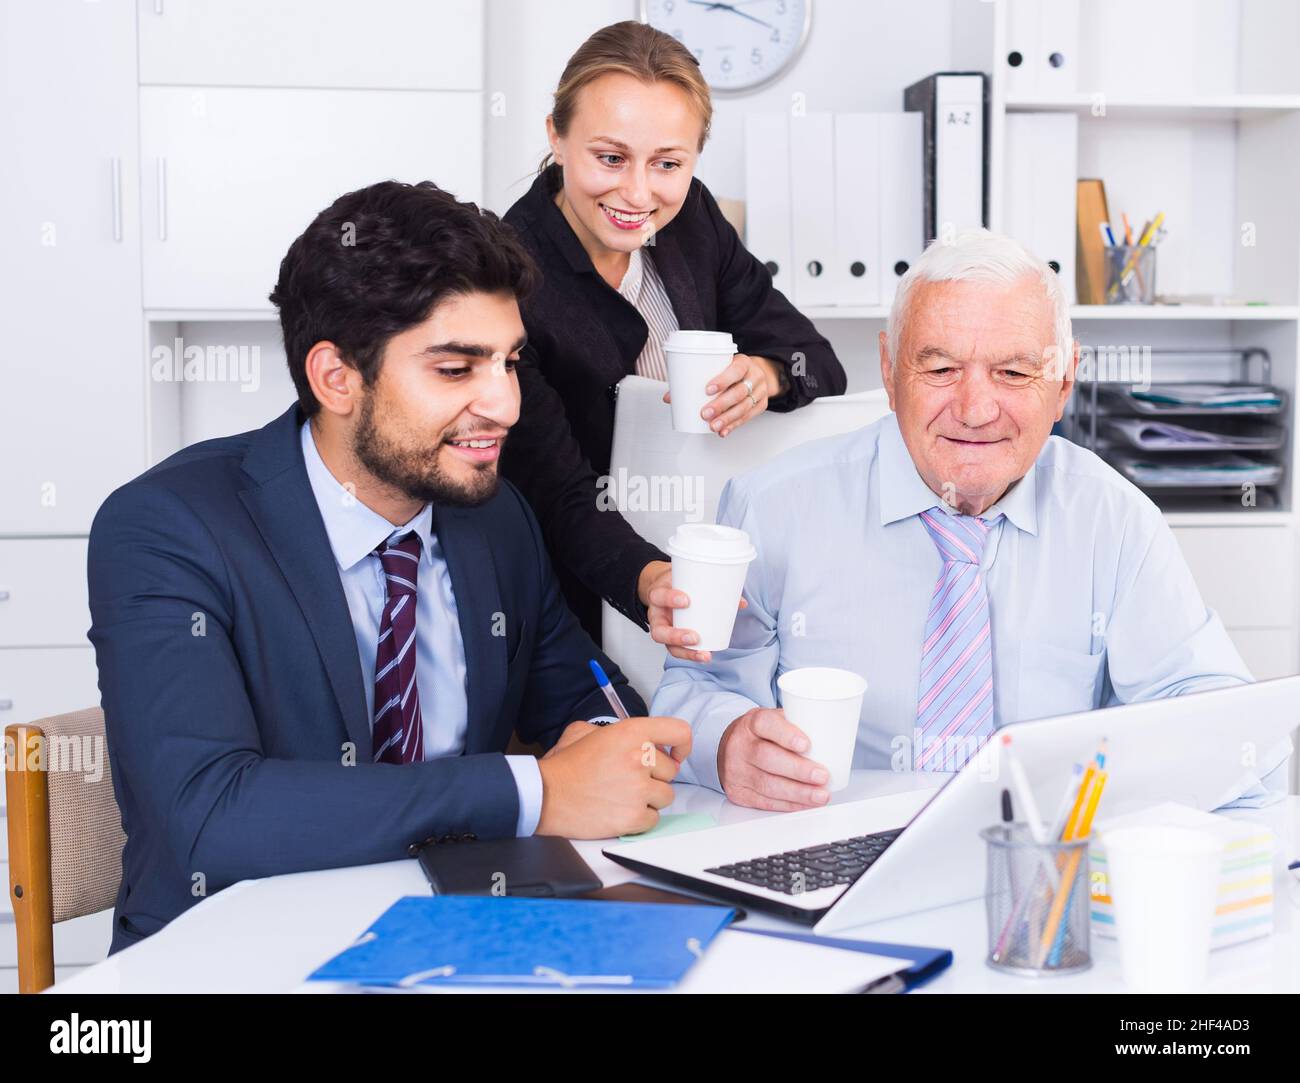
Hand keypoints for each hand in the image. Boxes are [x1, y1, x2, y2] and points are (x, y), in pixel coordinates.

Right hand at [536, 716, 692, 837]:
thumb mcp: (585, 730)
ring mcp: (638, 790)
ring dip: (648, 798)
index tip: (675, 754)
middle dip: (654, 776)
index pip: (679, 732)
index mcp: (632, 733)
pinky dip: (639, 819)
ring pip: (665, 796)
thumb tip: (639, 738)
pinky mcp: (634, 817)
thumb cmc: (565, 766)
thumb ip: (617, 730)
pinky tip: (618, 810)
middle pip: (671, 771)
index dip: (681, 745)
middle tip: (628, 779)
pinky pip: (653, 819)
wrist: (545, 795)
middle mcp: (640, 758)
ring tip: (621, 795)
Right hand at [640, 560, 746, 662]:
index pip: (658, 596)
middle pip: (659, 631)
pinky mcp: (671, 639)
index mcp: (657, 595)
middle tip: (695, 637)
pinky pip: (678, 650)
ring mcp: (663, 629)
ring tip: (704, 654)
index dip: (670, 599)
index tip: (687, 600)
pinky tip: (705, 656)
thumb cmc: (676, 582)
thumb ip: (711, 584)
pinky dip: (692, 654)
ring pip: (668, 646)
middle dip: (676, 636)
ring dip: (686, 652)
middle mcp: (657, 615)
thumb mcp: (687, 577)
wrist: (665, 586)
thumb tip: (740, 601)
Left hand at [662, 353, 783, 437]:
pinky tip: (723, 431)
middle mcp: (754, 376)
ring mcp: (760, 391)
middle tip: (705, 414)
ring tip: (713, 426)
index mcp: (744, 362)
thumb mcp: (718, 368)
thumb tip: (668, 398)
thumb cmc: (732, 371)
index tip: (707, 390)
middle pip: (740, 392)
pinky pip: (748, 417)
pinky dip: (734, 425)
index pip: (736, 369)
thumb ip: (695, 380)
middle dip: (721, 405)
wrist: (755, 374)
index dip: (723, 380)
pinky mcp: (761, 405)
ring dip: (727, 419)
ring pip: (745, 407)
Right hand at [717, 707, 830, 811]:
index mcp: (752, 723)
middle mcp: (740, 746)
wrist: (729, 748)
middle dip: (798, 770)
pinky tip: (805, 803)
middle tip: (822, 776)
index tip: (806, 744)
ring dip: (798, 792)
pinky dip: (789, 804)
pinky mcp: (739, 792)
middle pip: (767, 758)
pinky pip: (765, 801)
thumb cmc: (760, 735)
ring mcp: (737, 771)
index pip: (766, 724)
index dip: (786, 735)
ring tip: (820, 795)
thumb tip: (833, 736)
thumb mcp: (773, 720)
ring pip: (767, 784)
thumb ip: (796, 725)